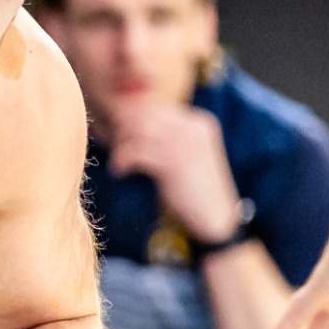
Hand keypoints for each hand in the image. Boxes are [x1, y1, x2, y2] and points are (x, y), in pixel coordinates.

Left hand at [108, 105, 245, 242]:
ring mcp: (184, 143)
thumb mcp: (187, 157)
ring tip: (117, 161)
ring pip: (138, 131)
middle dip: (124, 130)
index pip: (156, 109)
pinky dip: (122, 160)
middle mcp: (192, 127)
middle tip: (114, 148)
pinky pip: (136, 151)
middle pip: (145, 115)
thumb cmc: (195, 192)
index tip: (119, 136)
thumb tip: (131, 127)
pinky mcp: (172, 162)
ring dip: (121, 145)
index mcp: (198, 122)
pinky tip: (118, 171)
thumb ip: (168, 140)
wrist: (215, 219)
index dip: (134, 120)